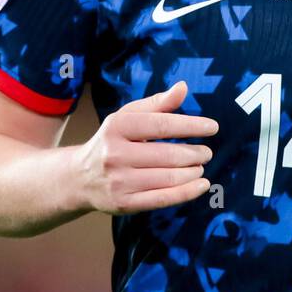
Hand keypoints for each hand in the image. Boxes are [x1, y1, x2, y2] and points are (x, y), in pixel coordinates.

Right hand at [73, 81, 217, 214]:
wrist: (78, 178)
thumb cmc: (112, 142)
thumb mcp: (127, 117)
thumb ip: (157, 103)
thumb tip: (183, 87)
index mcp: (117, 127)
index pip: (162, 125)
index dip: (192, 126)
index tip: (212, 127)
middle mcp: (115, 155)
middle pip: (169, 154)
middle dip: (195, 153)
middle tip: (206, 152)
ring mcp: (118, 182)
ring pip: (169, 178)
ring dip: (193, 172)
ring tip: (200, 166)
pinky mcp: (124, 204)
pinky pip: (163, 199)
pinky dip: (188, 192)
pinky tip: (202, 185)